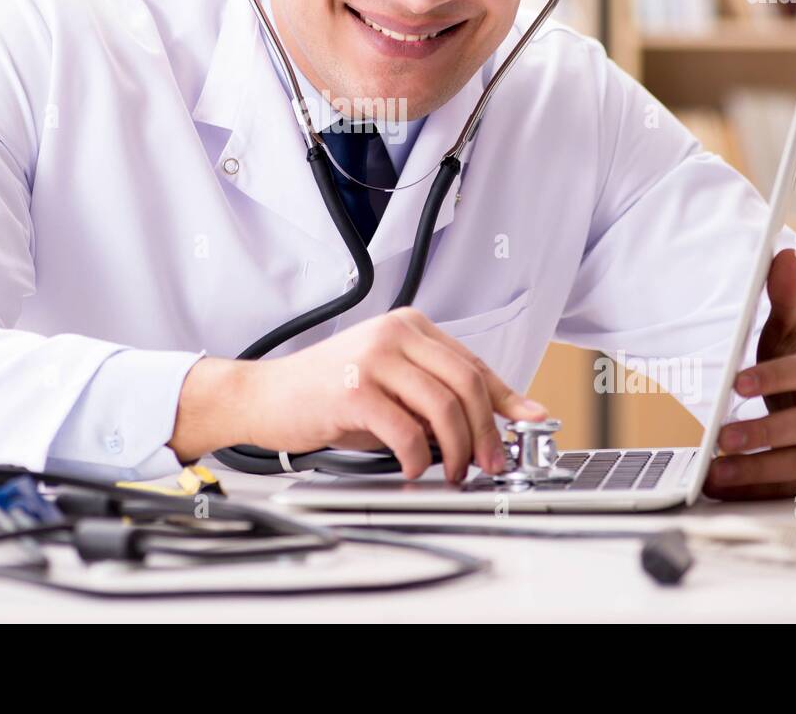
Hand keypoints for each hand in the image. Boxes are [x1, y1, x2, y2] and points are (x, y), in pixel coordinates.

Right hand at [173, 307, 546, 480]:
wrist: (265, 397)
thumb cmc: (326, 394)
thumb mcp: (390, 385)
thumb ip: (434, 396)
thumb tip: (491, 425)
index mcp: (409, 325)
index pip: (474, 364)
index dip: (508, 399)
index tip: (530, 422)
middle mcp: (395, 333)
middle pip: (467, 384)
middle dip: (488, 431)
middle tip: (490, 463)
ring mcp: (374, 357)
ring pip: (444, 407)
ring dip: (457, 450)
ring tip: (453, 471)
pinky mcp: (354, 388)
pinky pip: (407, 430)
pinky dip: (417, 458)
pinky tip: (412, 468)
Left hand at [703, 248, 795, 500]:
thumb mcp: (795, 328)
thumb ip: (785, 295)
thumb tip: (783, 252)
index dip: (772, 378)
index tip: (736, 383)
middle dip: (764, 434)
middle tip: (723, 437)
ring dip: (756, 472)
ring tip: (715, 472)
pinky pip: (787, 489)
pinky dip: (754, 491)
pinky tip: (718, 488)